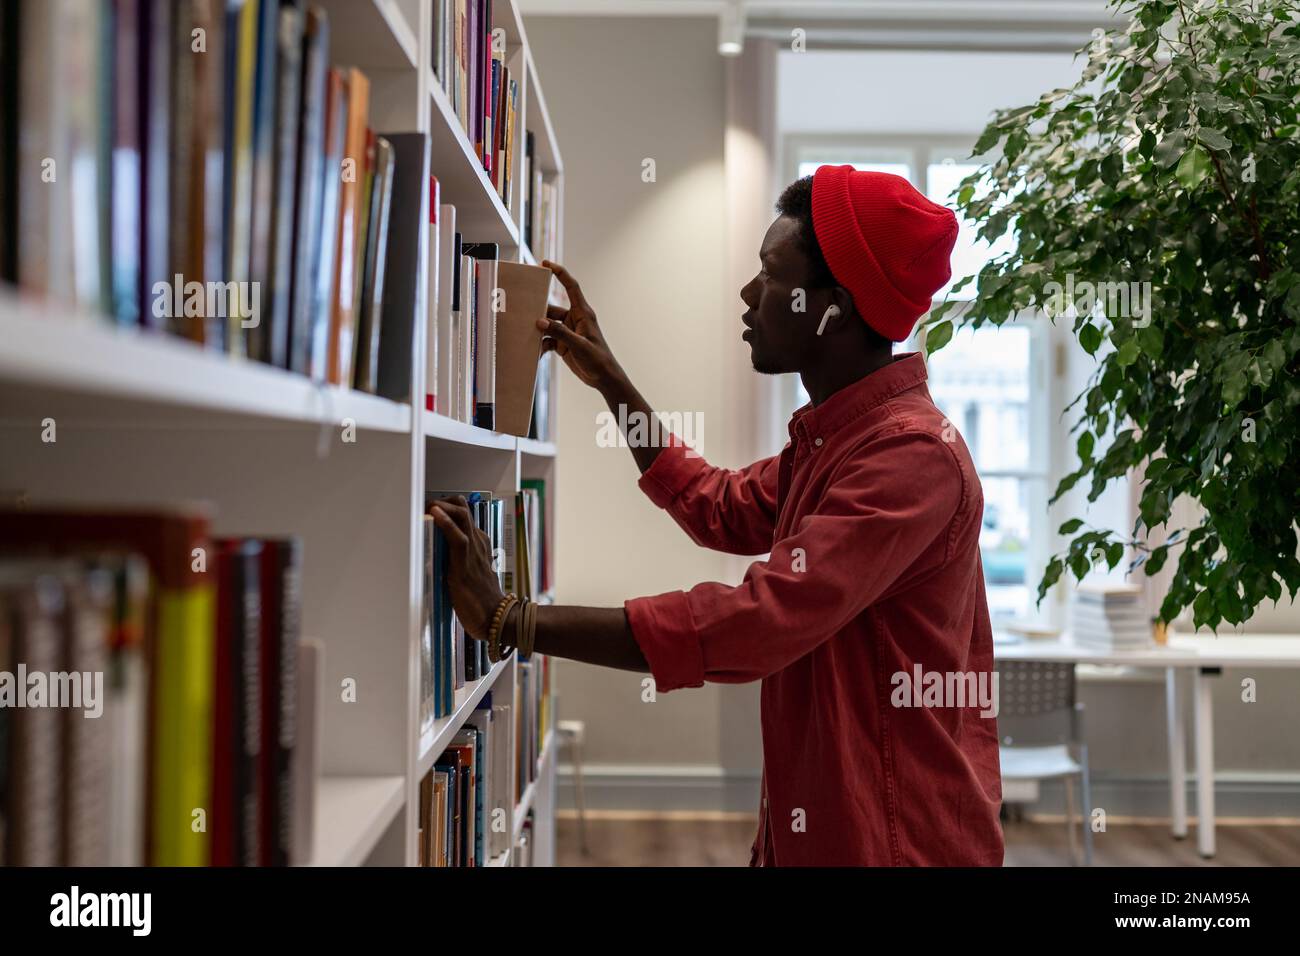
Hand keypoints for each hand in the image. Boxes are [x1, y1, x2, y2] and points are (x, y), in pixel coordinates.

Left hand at [428, 496, 505, 640]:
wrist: (497, 618)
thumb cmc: (480, 602)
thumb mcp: (467, 574)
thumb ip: (455, 562)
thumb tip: (432, 558)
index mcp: (479, 544)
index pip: (462, 515)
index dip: (445, 507)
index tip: (427, 509)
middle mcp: (478, 542)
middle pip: (462, 508)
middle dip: (441, 501)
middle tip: (423, 505)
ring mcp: (474, 551)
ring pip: (461, 515)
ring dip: (441, 506)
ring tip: (426, 504)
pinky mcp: (467, 564)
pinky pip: (458, 537)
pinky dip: (445, 523)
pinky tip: (434, 514)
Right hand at [538, 260, 623, 391]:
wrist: (603, 378)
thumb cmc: (598, 359)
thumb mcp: (579, 345)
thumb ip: (560, 333)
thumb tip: (540, 322)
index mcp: (583, 313)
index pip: (571, 287)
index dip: (559, 273)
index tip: (546, 263)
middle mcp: (574, 319)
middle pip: (552, 308)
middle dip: (539, 311)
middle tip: (524, 311)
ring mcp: (568, 331)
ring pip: (547, 325)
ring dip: (538, 331)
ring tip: (527, 335)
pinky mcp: (563, 343)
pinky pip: (548, 340)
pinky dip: (541, 345)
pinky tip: (536, 353)